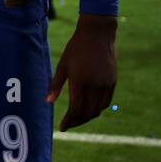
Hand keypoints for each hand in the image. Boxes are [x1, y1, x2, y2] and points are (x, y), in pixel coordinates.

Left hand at [47, 14, 116, 130]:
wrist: (97, 35)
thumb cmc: (76, 48)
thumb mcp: (62, 66)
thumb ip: (55, 85)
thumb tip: (48, 102)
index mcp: (80, 82)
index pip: (76, 110)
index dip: (69, 121)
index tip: (62, 127)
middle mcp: (95, 86)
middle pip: (87, 113)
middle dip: (77, 121)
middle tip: (68, 123)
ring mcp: (106, 84)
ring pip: (98, 109)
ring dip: (88, 116)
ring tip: (77, 117)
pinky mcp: (113, 82)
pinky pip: (106, 102)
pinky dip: (97, 108)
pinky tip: (89, 108)